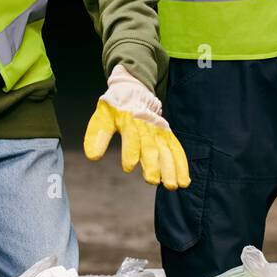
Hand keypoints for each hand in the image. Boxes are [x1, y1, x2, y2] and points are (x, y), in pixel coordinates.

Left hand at [84, 65, 190, 189]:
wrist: (136, 90)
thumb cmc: (115, 107)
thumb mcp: (102, 116)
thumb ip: (97, 135)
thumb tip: (92, 157)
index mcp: (128, 119)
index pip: (130, 135)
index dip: (130, 150)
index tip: (128, 167)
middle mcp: (146, 125)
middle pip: (150, 146)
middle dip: (153, 164)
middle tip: (152, 181)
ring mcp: (159, 130)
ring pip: (166, 150)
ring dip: (171, 168)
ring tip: (172, 186)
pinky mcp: (167, 134)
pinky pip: (176, 149)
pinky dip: (181, 164)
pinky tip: (184, 181)